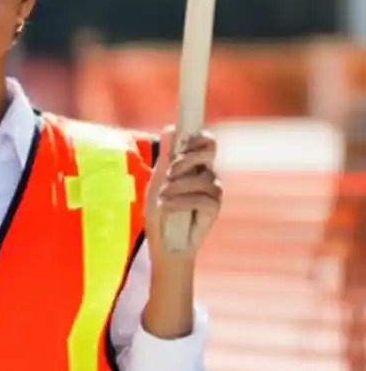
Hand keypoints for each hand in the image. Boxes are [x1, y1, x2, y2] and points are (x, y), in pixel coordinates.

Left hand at [144, 127, 222, 258]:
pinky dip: (182, 202)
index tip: (185, 141)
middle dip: (187, 159)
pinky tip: (167, 207)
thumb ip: (166, 157)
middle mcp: (206, 175)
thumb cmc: (159, 209)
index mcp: (193, 165)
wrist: (163, 242)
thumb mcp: (157, 180)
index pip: (206, 143)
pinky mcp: (214, 209)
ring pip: (203, 178)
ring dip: (178, 186)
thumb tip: (170, 129)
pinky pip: (204, 199)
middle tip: (170, 172)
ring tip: (162, 197)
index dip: (200, 137)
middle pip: (208, 153)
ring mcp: (212, 192)